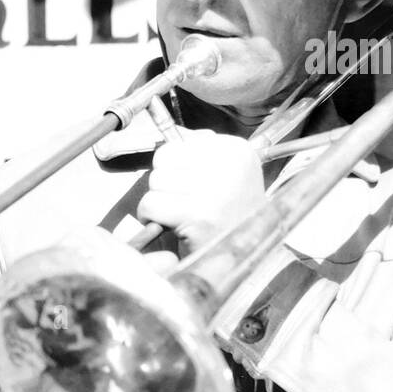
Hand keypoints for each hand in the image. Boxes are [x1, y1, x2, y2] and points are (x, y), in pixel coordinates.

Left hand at [138, 129, 263, 250]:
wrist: (242, 258)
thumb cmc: (230, 217)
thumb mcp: (227, 175)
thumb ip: (200, 151)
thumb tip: (176, 133)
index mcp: (237, 151)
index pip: (178, 143)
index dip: (176, 167)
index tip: (192, 184)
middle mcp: (230, 167)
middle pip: (164, 160)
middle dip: (166, 184)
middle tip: (185, 202)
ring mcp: (214, 191)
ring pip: (155, 181)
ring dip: (160, 201)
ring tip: (180, 214)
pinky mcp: (197, 216)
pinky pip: (151, 204)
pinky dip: (151, 217)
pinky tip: (170, 225)